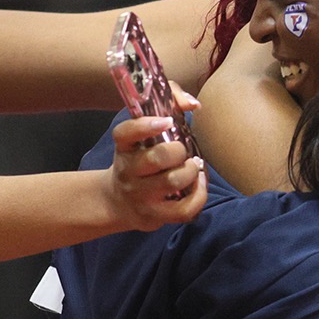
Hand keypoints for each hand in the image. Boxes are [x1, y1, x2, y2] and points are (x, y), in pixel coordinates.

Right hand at [108, 112, 207, 228]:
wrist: (118, 200)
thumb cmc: (142, 157)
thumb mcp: (145, 133)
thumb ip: (169, 103)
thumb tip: (193, 103)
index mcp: (124, 147)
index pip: (125, 133)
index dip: (146, 125)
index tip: (167, 121)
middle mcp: (128, 171)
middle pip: (156, 158)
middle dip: (179, 151)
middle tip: (183, 151)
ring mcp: (140, 195)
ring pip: (172, 181)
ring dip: (191, 171)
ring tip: (193, 166)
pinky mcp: (154, 216)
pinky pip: (183, 210)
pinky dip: (200, 195)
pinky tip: (199, 184)